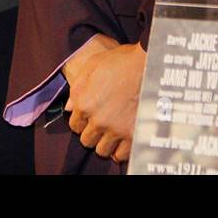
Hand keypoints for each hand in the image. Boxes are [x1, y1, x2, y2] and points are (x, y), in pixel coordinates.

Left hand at [64, 34, 146, 163]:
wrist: (147, 64)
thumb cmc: (119, 62)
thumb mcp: (91, 67)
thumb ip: (77, 89)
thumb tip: (70, 107)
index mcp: (85, 104)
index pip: (75, 126)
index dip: (81, 122)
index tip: (88, 118)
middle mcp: (98, 120)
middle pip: (87, 140)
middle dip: (92, 133)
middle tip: (100, 125)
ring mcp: (116, 130)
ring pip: (102, 150)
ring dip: (105, 142)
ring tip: (111, 133)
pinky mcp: (133, 134)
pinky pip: (120, 154)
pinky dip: (120, 149)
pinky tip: (122, 140)